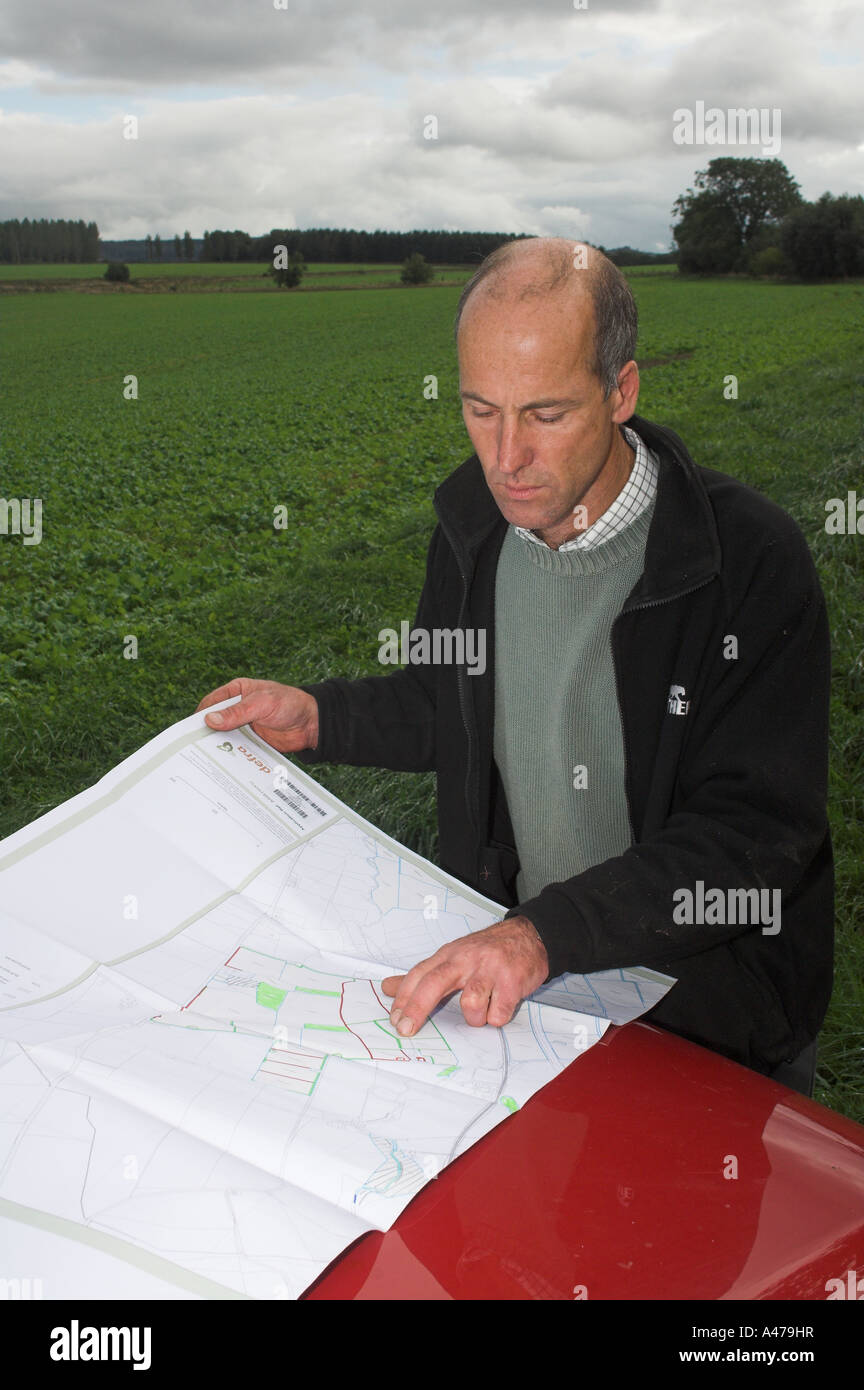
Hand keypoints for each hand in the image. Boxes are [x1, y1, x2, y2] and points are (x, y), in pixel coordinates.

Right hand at [196, 677, 318, 753]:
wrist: (312, 724)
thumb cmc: (289, 704)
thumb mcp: (262, 704)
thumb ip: (237, 712)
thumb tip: (209, 720)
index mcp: (236, 691)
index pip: (211, 703)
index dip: (199, 716)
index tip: (189, 732)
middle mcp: (237, 709)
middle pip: (214, 722)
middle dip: (205, 735)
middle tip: (192, 750)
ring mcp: (243, 726)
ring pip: (224, 737)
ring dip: (217, 747)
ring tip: (204, 762)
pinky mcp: (251, 742)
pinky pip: (237, 750)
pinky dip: (231, 757)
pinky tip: (223, 767)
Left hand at [380, 916, 548, 1035]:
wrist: (529, 936)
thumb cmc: (486, 952)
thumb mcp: (451, 957)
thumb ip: (421, 976)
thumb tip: (387, 987)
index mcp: (449, 955)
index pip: (419, 974)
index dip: (403, 997)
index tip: (394, 1019)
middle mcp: (467, 960)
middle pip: (435, 983)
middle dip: (417, 1008)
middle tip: (406, 1029)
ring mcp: (490, 970)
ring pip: (470, 1004)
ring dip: (474, 1019)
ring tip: (482, 1011)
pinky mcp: (512, 982)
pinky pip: (498, 1014)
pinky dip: (497, 1017)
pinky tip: (500, 1006)